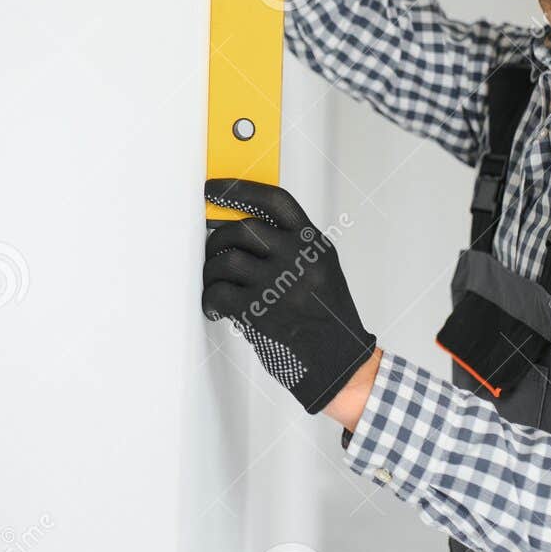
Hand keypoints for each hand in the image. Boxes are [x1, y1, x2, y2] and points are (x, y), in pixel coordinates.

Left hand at [202, 179, 374, 412]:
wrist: (340, 362)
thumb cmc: (326, 316)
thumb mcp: (320, 268)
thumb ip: (289, 244)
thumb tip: (239, 225)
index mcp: (312, 243)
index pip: (273, 200)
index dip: (237, 189)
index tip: (212, 190)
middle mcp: (297, 259)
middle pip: (241, 228)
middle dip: (217, 239)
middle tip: (213, 252)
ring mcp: (278, 284)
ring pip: (225, 260)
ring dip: (212, 271)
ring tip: (217, 284)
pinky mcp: (260, 312)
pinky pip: (218, 293)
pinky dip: (210, 301)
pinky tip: (217, 309)